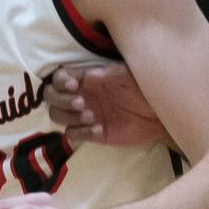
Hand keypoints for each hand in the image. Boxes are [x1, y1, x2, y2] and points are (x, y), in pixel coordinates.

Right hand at [47, 63, 168, 147]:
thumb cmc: (141, 87)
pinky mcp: (92, 133)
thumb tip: (85, 75)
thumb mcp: (123, 74)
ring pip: (58, 117)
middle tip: (82, 103)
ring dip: (70, 117)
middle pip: (51, 99)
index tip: (74, 86)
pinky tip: (100, 129)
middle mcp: (80, 96)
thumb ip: (104, 73)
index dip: (60, 82)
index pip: (57, 79)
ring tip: (92, 116)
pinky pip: (74, 134)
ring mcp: (84, 115)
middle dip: (62, 100)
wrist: (157, 112)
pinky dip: (82, 132)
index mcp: (85, 79)